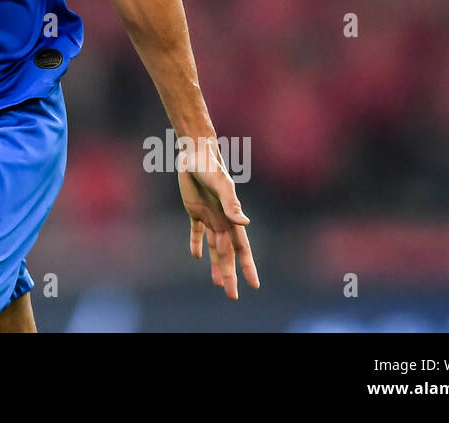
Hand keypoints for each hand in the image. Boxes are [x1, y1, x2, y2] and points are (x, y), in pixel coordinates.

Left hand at [177, 155, 258, 300]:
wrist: (195, 152)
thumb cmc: (210, 166)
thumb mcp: (221, 184)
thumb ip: (231, 203)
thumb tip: (245, 222)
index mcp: (231, 218)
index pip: (242, 249)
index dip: (247, 267)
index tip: (254, 285)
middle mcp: (222, 220)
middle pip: (227, 254)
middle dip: (230, 274)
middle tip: (232, 296)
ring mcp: (209, 215)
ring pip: (214, 247)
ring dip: (216, 264)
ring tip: (217, 283)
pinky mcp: (194, 209)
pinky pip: (196, 231)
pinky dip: (196, 243)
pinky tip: (197, 256)